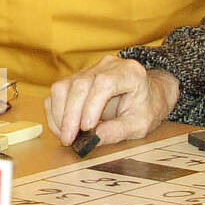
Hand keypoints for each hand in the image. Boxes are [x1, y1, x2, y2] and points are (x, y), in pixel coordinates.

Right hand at [45, 56, 179, 147]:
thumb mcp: (141, 124)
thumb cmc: (147, 107)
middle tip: (68, 138)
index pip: (105, 82)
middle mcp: (107, 66)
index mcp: (129, 73)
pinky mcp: (76, 77)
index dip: (92, 104)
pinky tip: (61, 128)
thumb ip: (119, 130)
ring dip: (60, 113)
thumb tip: (94, 138)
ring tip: (65, 135)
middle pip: (80, 84)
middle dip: (71, 114)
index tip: (87, 128)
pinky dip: (56, 111)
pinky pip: (58, 91)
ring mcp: (89, 69)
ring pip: (63, 86)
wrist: (148, 94)